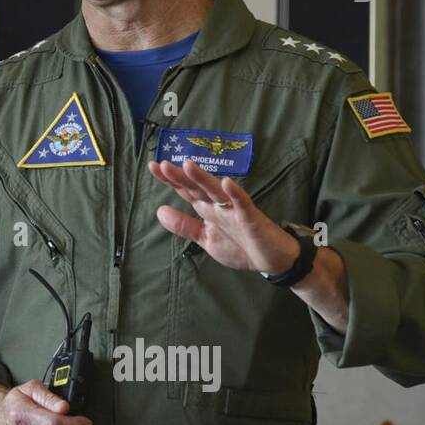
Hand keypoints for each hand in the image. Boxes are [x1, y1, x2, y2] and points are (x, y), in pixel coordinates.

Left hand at [148, 159, 299, 273]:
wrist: (271, 260)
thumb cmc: (240, 246)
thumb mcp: (206, 239)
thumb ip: (184, 226)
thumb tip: (159, 211)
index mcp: (207, 210)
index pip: (185, 191)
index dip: (170, 180)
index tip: (153, 166)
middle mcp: (218, 205)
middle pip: (197, 188)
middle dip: (180, 177)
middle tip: (163, 164)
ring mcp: (235, 209)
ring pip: (216, 191)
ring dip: (202, 178)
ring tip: (187, 165)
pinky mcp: (251, 217)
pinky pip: (243, 204)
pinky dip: (235, 194)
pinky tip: (227, 183)